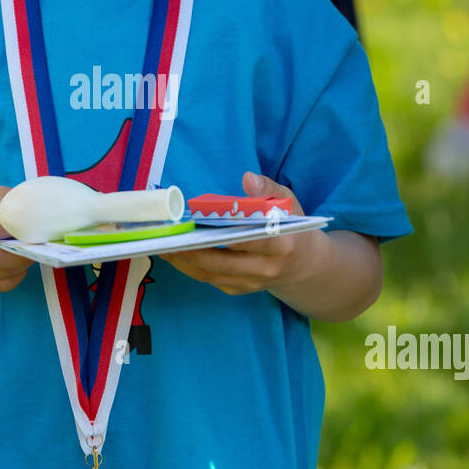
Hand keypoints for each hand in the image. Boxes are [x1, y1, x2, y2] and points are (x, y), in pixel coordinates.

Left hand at [157, 171, 317, 295]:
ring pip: (211, 274)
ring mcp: (252, 283)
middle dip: (189, 250)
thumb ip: (269, 189)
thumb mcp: (289, 202)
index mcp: (281, 244)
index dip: (219, 233)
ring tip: (161, 244)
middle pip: (221, 262)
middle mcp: (266, 269)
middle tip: (165, 236)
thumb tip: (248, 178)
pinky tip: (174, 254)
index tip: (194, 223)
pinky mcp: (240, 290)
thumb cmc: (293, 227)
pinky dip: (190, 267)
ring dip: (183, 261)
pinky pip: (211, 280)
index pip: (247, 239)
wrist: (307, 266)